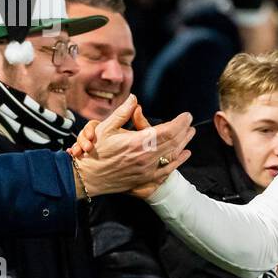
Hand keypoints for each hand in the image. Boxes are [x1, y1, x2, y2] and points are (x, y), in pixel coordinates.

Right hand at [74, 95, 193, 198]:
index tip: (186, 116)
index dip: (180, 122)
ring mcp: (147, 169)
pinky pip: (167, 170)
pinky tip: (185, 154)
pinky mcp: (145, 178)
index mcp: (137, 142)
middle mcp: (145, 156)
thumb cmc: (94, 151)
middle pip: (173, 142)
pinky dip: (178, 161)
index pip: (168, 130)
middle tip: (190, 122)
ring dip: (184, 142)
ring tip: (190, 133)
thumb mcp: (105, 128)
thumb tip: (134, 98)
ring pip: (172, 154)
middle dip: (184, 130)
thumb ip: (123, 113)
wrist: (87, 178)